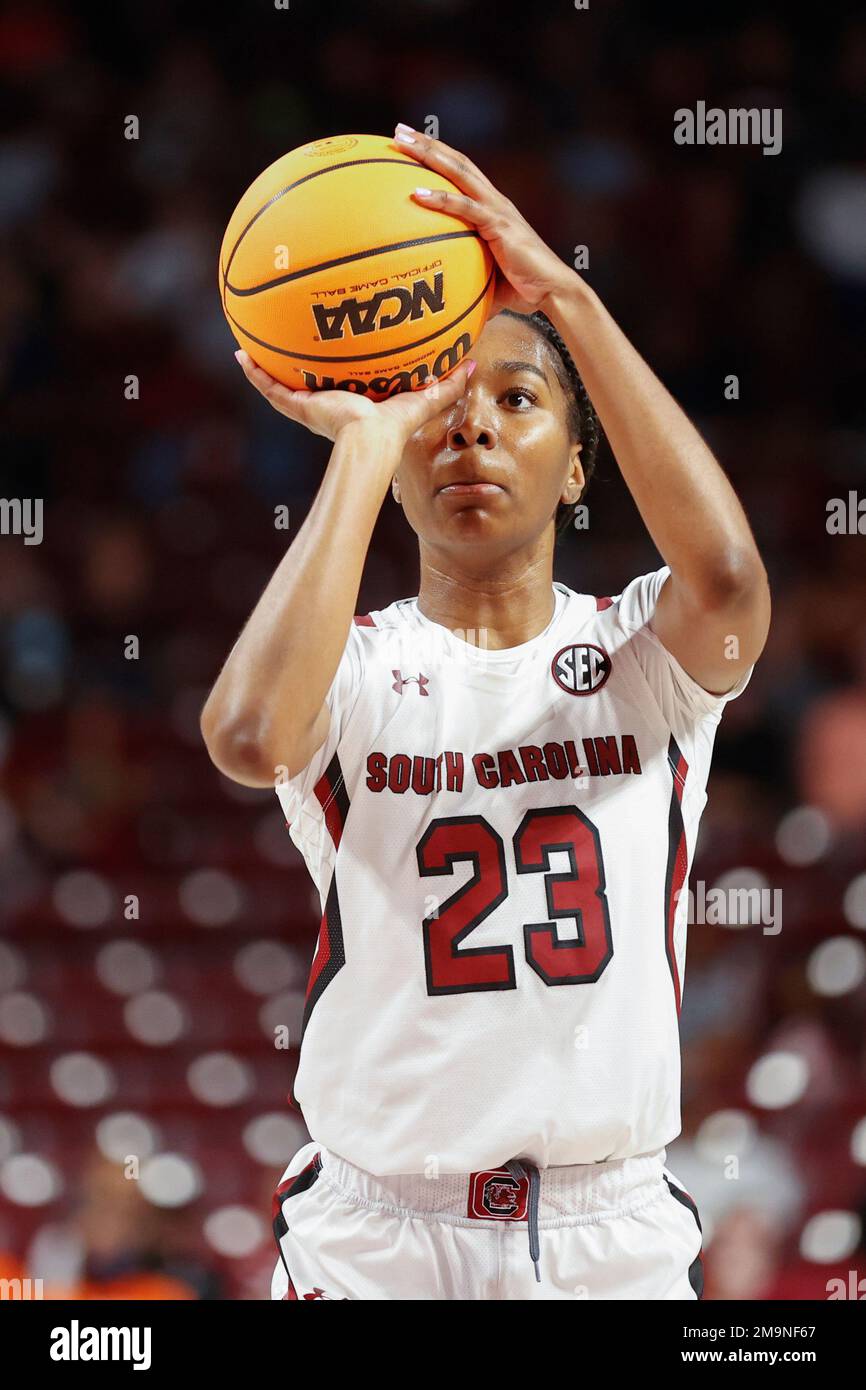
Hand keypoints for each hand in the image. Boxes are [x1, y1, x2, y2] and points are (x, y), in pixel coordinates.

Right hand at [234, 349, 476, 446]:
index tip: (336, 354)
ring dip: (269, 365)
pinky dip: (255, 372)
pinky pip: (270, 387)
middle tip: (293, 342)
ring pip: (284, 382)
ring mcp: (310, 405)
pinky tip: (241, 353)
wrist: (369, 440)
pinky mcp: (299, 405)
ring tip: (253, 343)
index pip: (344, 385)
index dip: (340, 371)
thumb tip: (471, 365)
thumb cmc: (394, 427)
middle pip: (310, 382)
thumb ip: (446, 384)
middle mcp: (328, 404)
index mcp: (354, 404)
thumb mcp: (423, 399)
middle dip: (301, 364)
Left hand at [392, 122, 577, 315]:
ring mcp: (498, 210)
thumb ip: (463, 280)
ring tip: (401, 142)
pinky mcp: (499, 225)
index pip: (462, 172)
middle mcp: (494, 201)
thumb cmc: (521, 289)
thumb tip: (437, 304)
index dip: (438, 155)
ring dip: (429, 155)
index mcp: (492, 207)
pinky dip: (441, 199)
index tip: (410, 145)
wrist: (552, 291)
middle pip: (457, 162)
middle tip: (399, 130)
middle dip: (427, 143)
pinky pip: (466, 208)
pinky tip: (416, 194)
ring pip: (459, 173)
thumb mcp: (485, 279)